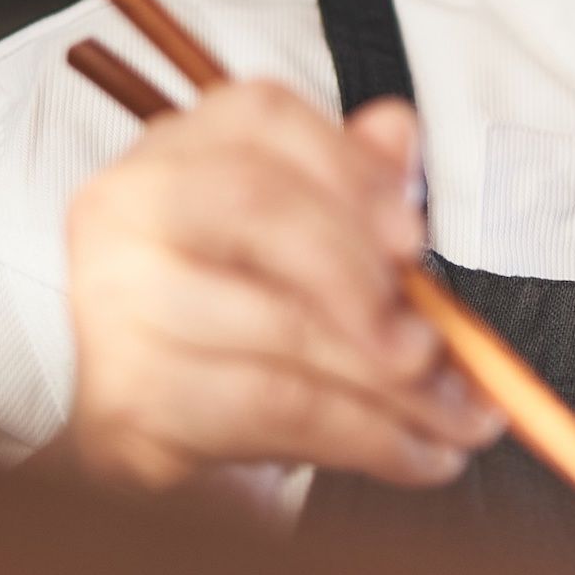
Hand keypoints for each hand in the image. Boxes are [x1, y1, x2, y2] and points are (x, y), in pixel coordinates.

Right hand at [53, 79, 503, 500]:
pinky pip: (271, 409)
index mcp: (179, 148)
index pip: (262, 118)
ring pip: (280, 327)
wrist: (146, 419)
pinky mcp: (127, 398)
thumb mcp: (299, 241)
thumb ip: (351, 182)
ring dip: (393, 383)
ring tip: (460, 417)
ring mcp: (115, 303)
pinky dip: (366, 437)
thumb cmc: (235, 312)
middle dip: (367, 280)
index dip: (351, 169)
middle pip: (259, 209)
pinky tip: (420, 455)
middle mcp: (130, 209)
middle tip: (439, 344)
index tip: (417, 238)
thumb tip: (399, 132)